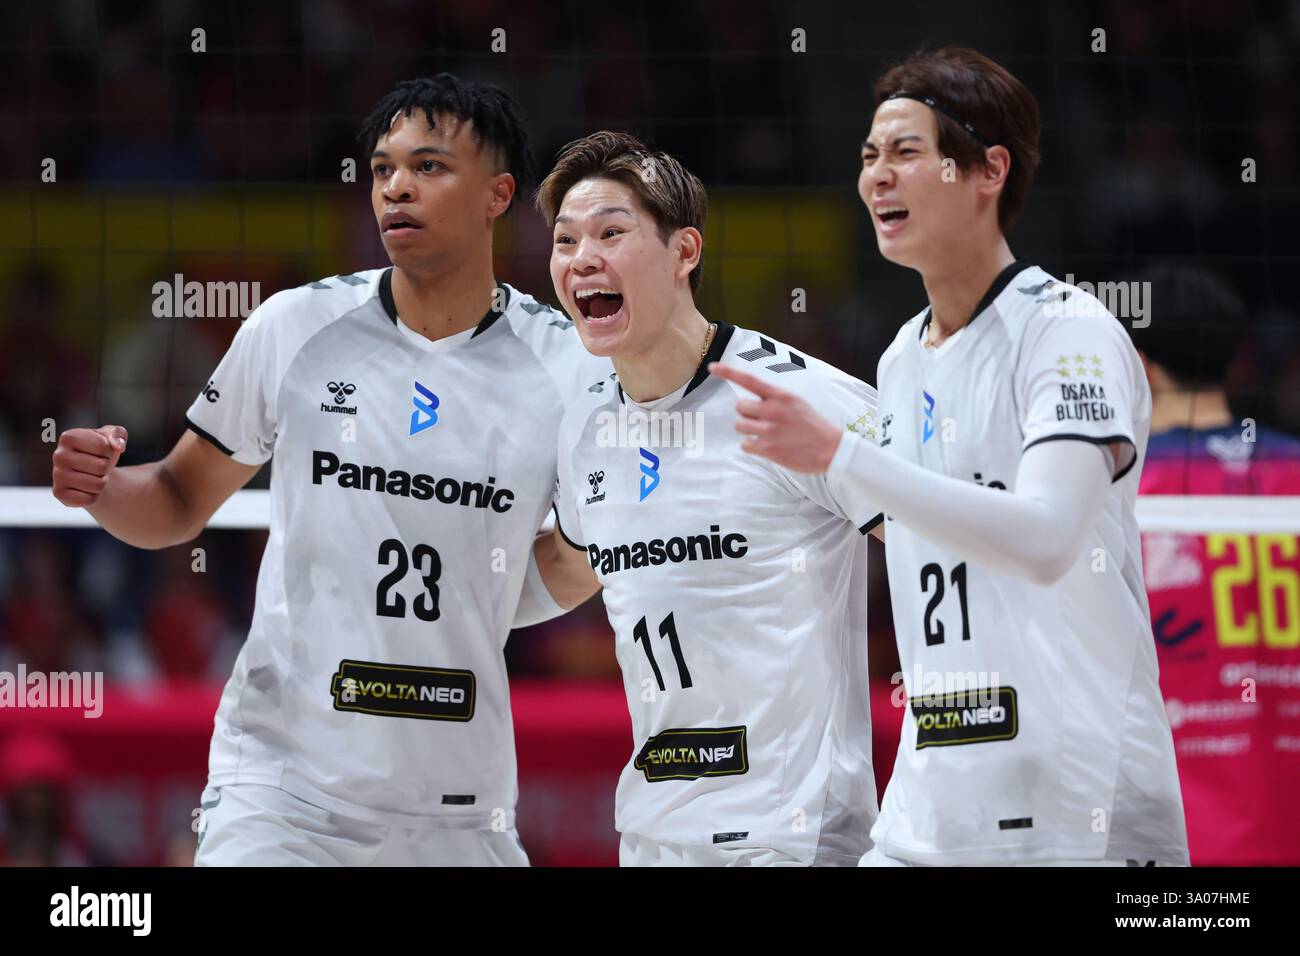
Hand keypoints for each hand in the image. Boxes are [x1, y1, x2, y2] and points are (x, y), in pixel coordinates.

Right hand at [52, 425, 127, 506]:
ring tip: (93, 476)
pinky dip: (94, 496)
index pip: (104, 447)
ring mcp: (57, 475)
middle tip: (97, 466)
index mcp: (69, 437)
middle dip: (106, 468)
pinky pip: (89, 499)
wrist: (92, 473)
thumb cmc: (101, 451)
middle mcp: (58, 455)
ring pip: (98, 485)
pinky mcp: (59, 493)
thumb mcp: (112, 436)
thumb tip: (119, 446)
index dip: (109, 451)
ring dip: (101, 482)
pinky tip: (86, 488)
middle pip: (102, 467)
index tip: (101, 451)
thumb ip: (118, 434)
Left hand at [709, 362, 841, 473]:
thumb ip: (774, 398)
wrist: (830, 449)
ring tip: (765, 432)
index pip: (749, 380)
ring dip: (747, 429)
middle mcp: (773, 410)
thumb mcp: (795, 402)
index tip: (712, 367)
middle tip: (762, 420)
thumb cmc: (812, 425)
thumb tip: (752, 398)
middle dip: (746, 413)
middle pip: (740, 407)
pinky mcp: (768, 449)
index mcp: (780, 396)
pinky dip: (752, 445)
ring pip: (739, 425)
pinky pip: (745, 444)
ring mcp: (769, 430)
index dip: (728, 373)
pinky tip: (766, 445)